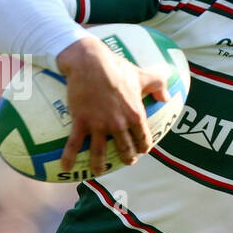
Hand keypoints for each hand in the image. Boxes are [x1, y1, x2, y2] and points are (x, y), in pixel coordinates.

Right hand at [56, 35, 171, 175]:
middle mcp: (118, 124)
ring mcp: (99, 125)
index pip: (143, 137)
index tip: (142, 150)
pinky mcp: (81, 121)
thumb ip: (158, 85)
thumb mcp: (141, 75)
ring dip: (99, 164)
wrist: (90, 61)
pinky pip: (74, 144)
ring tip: (98, 171)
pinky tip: (66, 167)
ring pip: (100, 152)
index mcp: (134, 114)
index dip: (144, 146)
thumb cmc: (117, 67)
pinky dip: (69, 157)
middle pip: (124, 148)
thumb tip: (167, 96)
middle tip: (127, 162)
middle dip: (127, 158)